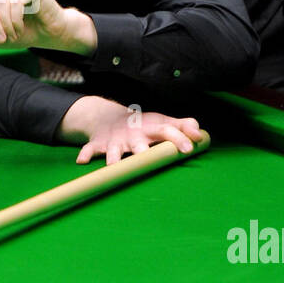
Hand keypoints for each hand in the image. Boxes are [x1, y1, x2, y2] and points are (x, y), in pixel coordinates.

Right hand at [58, 96, 204, 165]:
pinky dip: (85, 153)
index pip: (166, 131)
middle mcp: (133, 135)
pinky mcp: (99, 144)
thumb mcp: (163, 122)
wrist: (109, 117)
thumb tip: (201, 134)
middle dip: (142, 151)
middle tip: (146, 157)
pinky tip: (82, 161)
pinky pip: (90, 149)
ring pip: (114, 150)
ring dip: (114, 157)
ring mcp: (115, 140)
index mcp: (151, 129)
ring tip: (114, 165)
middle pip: (139, 144)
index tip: (188, 149)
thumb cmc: (142, 125)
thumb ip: (183, 126)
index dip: (178, 138)